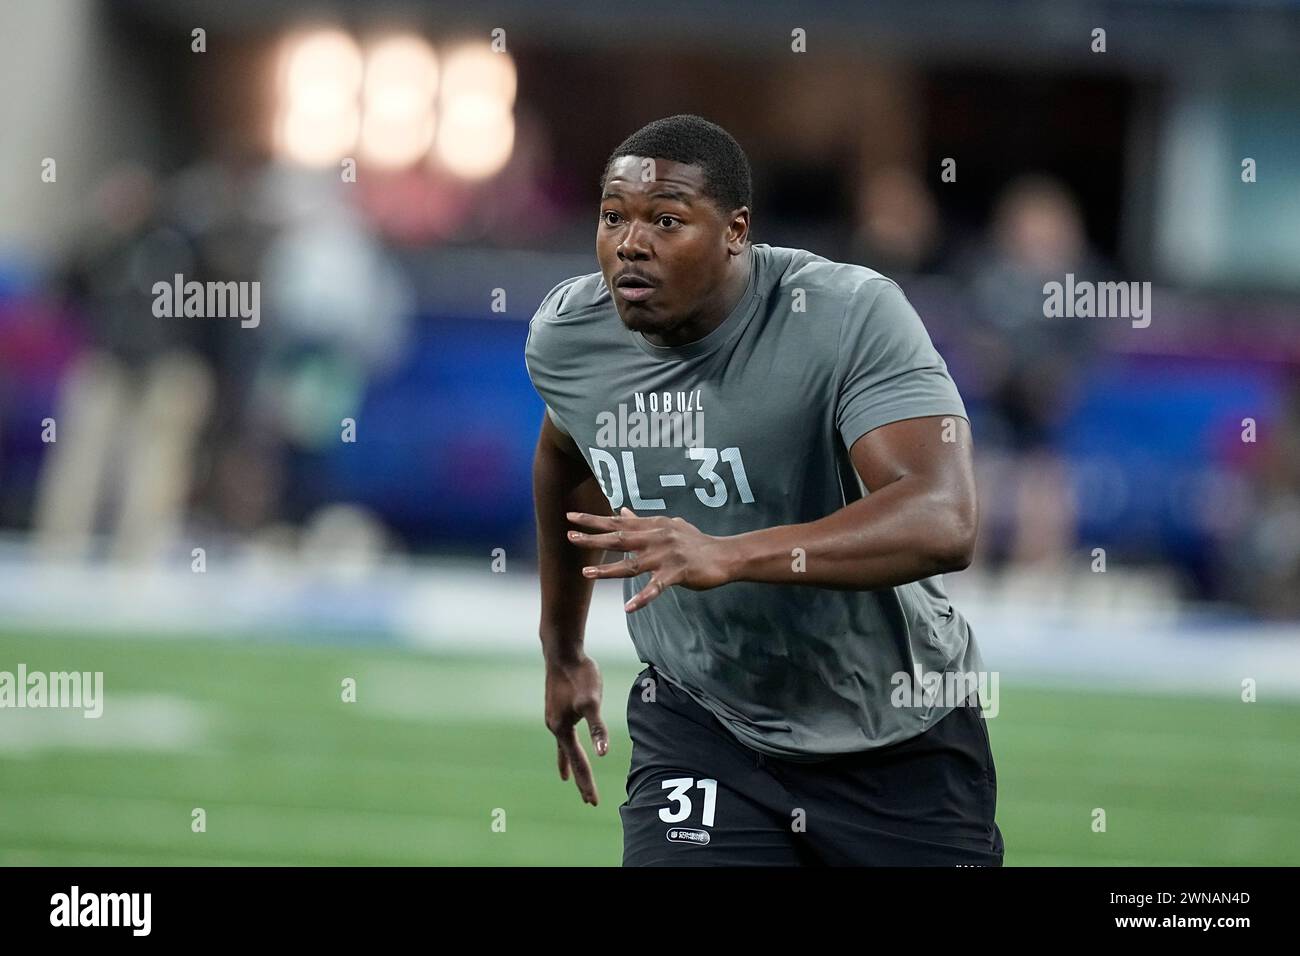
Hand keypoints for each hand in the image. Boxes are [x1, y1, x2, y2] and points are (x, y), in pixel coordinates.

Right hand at [544, 655, 608, 805]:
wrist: (562, 651)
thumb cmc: (579, 675)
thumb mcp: (592, 702)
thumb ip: (597, 728)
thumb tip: (603, 753)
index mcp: (562, 729)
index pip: (578, 762)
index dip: (586, 783)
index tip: (593, 802)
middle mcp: (554, 726)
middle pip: (570, 758)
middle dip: (579, 778)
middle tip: (588, 799)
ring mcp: (553, 717)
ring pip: (564, 747)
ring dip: (569, 763)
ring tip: (567, 777)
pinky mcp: (557, 707)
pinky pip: (562, 734)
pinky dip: (565, 746)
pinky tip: (566, 741)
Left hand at [566, 507, 732, 611]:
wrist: (724, 555)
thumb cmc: (695, 541)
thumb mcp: (668, 525)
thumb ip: (642, 520)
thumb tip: (621, 510)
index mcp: (652, 526)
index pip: (618, 521)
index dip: (594, 519)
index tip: (571, 516)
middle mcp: (656, 537)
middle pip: (619, 538)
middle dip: (593, 538)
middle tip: (569, 537)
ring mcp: (666, 556)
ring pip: (632, 564)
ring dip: (608, 569)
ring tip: (586, 572)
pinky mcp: (678, 573)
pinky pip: (656, 588)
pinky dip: (643, 598)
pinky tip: (628, 607)